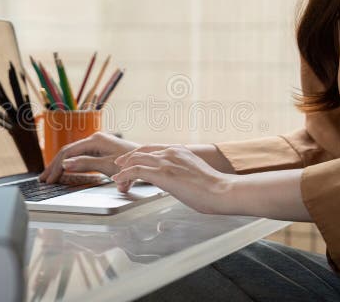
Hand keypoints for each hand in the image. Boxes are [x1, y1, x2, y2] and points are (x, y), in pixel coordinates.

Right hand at [39, 132, 140, 182]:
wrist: (146, 161)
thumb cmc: (130, 163)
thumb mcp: (106, 165)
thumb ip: (85, 164)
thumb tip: (65, 164)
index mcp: (94, 140)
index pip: (68, 152)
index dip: (56, 166)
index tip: (49, 178)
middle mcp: (94, 139)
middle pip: (68, 152)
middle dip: (55, 166)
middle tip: (44, 179)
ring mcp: (97, 144)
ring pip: (74, 155)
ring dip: (61, 166)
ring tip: (50, 176)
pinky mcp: (101, 151)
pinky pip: (81, 157)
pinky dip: (71, 165)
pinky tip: (64, 172)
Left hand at [112, 145, 233, 213]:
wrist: (222, 190)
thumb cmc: (213, 187)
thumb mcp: (194, 173)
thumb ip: (182, 172)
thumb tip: (177, 182)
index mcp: (179, 150)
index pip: (152, 148)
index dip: (138, 154)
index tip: (130, 160)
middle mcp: (171, 152)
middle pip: (140, 152)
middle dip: (127, 160)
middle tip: (119, 167)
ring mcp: (166, 162)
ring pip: (135, 160)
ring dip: (124, 170)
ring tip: (117, 178)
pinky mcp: (162, 174)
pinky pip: (136, 171)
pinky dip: (125, 175)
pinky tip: (120, 180)